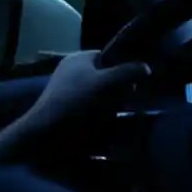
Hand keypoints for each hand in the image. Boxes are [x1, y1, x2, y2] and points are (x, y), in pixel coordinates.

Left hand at [0, 50, 147, 160]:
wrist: (45, 135)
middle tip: (127, 98)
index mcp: (78, 58)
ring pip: (100, 92)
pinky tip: (105, 123)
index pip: (109, 56)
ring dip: (110, 102)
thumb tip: (146, 67)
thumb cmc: (76, 102)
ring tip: (117, 112)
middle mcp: (71, 71)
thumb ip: (129, 72)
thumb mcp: (107, 83)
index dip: (123, 66)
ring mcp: (67, 91)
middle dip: (118, 86)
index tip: (133, 81)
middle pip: (106, 75)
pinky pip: (91, 107)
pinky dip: (100, 113)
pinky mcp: (66, 109)